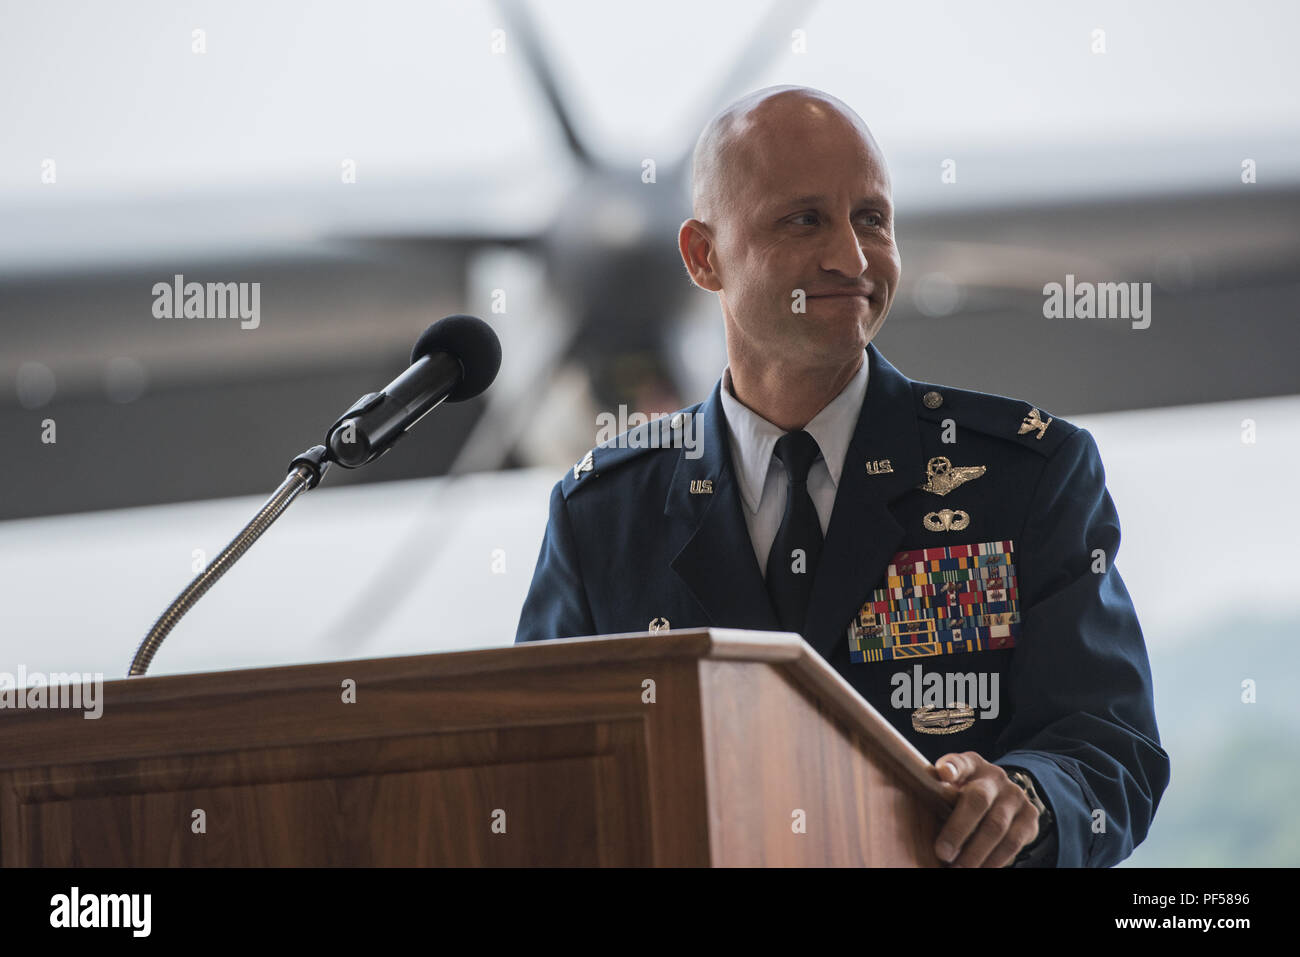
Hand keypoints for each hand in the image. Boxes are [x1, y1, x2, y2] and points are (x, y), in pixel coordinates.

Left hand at [932, 751, 1038, 867]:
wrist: (1004, 798)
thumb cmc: (965, 795)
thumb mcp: (951, 787)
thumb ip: (938, 793)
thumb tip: (912, 810)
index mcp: (971, 765)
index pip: (960, 762)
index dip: (952, 766)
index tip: (943, 773)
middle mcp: (995, 777)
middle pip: (978, 800)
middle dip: (958, 829)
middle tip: (942, 853)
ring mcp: (1015, 796)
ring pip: (997, 827)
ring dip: (976, 853)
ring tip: (958, 869)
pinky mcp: (1030, 817)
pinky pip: (1013, 843)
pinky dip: (995, 860)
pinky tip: (981, 869)